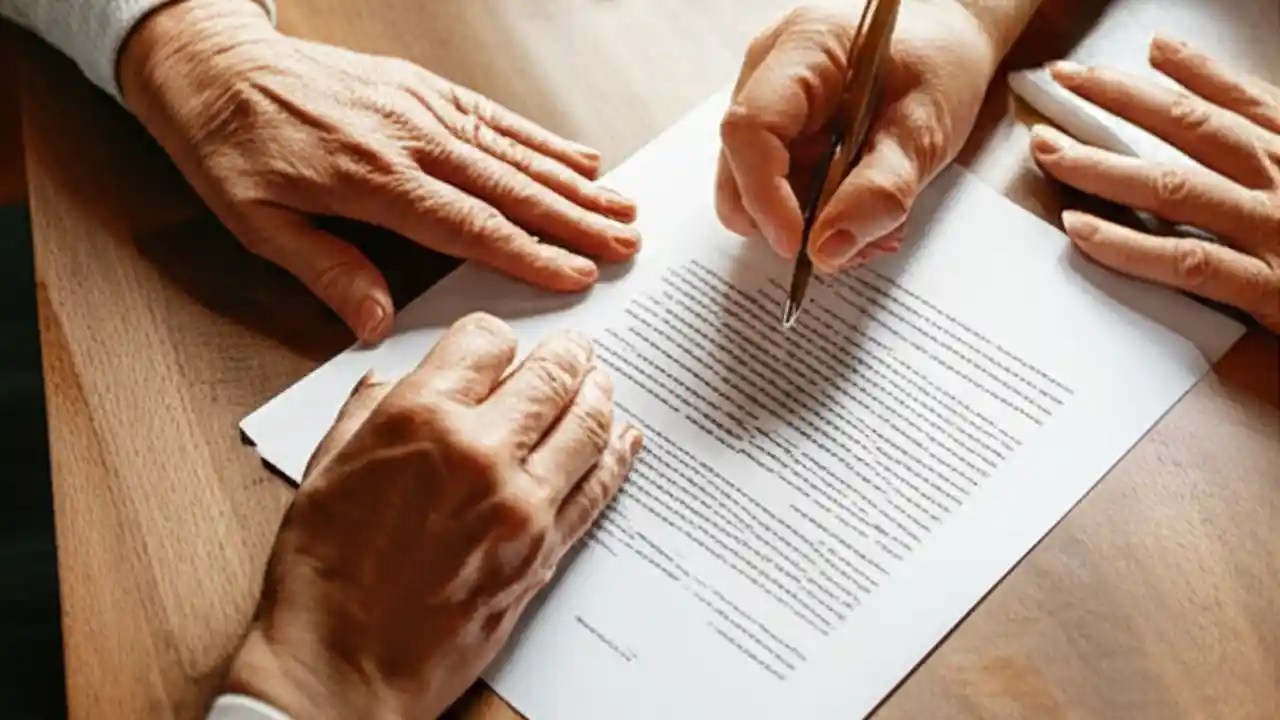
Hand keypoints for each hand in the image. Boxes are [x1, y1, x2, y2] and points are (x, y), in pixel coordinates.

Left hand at [120, 0, 638, 342]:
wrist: (216, 66)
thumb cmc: (233, 145)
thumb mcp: (258, 221)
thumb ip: (325, 270)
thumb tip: (375, 324)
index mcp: (376, 179)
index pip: (470, 226)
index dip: (530, 254)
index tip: (577, 276)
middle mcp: (413, 140)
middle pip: (511, 189)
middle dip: (575, 221)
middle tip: (626, 246)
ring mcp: (426, 109)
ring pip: (516, 153)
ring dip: (575, 183)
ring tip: (623, 207)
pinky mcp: (426, 90)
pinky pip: (496, 118)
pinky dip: (543, 139)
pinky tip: (580, 156)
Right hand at [223, 314, 642, 717]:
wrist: (346, 667)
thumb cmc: (323, 574)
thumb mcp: (326, 470)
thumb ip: (368, 411)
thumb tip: (395, 379)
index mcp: (419, 418)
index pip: (485, 341)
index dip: (494, 337)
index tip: (498, 345)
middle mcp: (480, 450)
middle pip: (550, 375)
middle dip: (566, 354)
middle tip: (576, 347)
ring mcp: (522, 502)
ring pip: (586, 425)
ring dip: (598, 394)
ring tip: (601, 382)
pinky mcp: (545, 549)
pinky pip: (597, 488)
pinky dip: (617, 456)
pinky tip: (626, 438)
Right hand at [716, 2, 1000, 271]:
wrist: (946, 41)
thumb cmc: (939, 64)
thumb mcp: (927, 127)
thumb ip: (881, 189)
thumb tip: (826, 250)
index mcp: (802, 48)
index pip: (750, 128)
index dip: (764, 195)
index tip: (797, 243)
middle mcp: (767, 71)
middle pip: (738, 164)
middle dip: (785, 219)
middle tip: (845, 243)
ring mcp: (766, 101)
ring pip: (750, 184)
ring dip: (805, 222)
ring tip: (869, 226)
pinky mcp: (777, 129)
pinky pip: (774, 184)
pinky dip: (812, 212)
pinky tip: (857, 208)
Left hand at [1031, 37, 1279, 331]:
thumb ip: (1279, 157)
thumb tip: (1248, 129)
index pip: (1244, 103)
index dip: (1194, 71)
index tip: (1151, 47)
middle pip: (1193, 129)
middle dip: (1122, 100)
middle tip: (1066, 79)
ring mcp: (1277, 232)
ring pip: (1175, 187)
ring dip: (1104, 164)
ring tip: (1048, 149)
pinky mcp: (1270, 289)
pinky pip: (1186, 262)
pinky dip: (1128, 245)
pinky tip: (1080, 230)